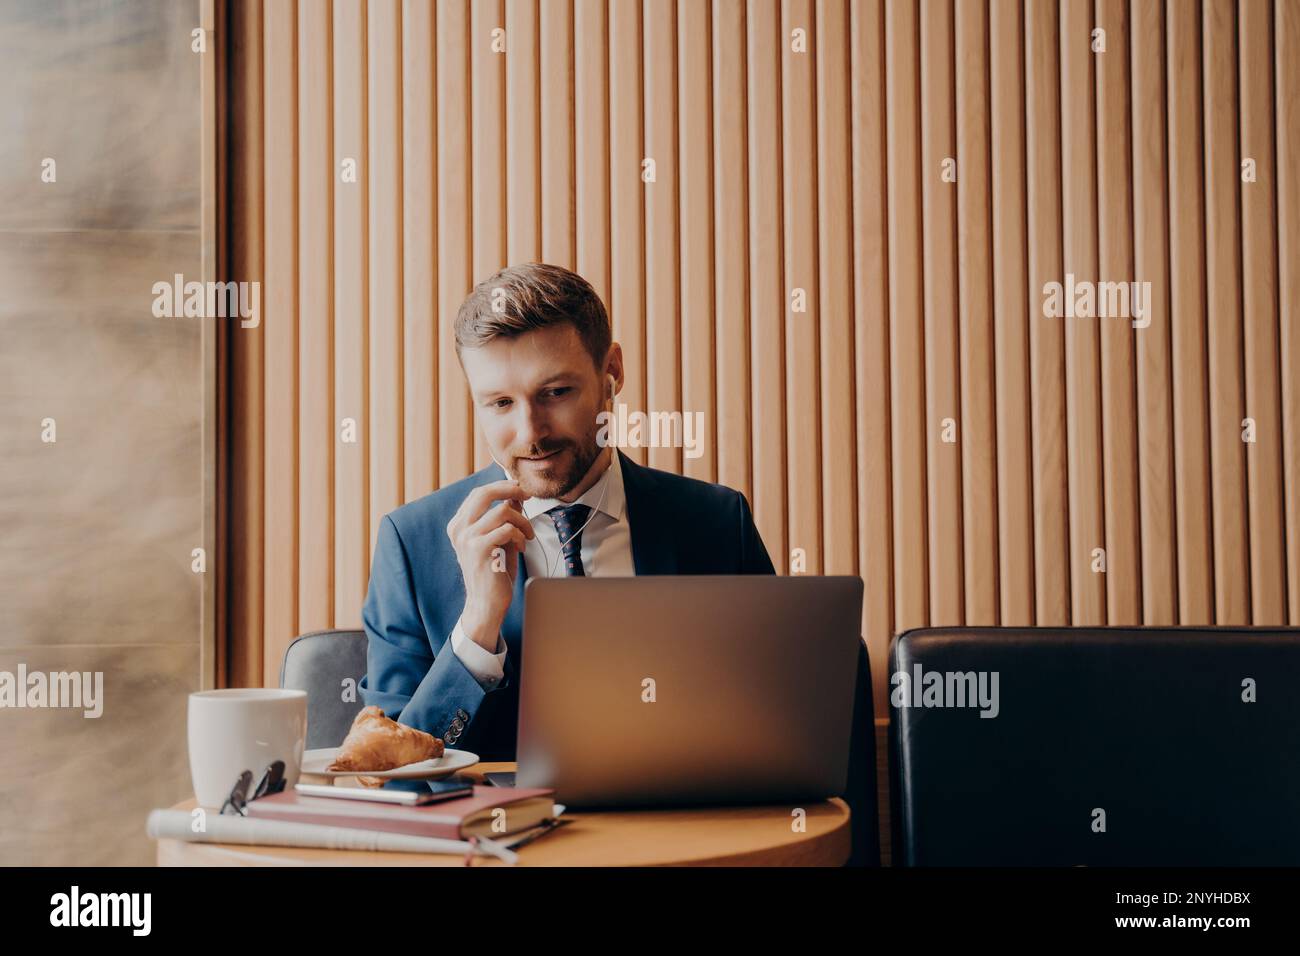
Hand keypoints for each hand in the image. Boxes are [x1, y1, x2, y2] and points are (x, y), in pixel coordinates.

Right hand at [446, 479, 534, 651]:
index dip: (502, 486)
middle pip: (484, 493)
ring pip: (502, 511)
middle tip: (527, 495)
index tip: (520, 489)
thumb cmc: (493, 572)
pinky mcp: (479, 550)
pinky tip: (522, 547)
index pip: (479, 493)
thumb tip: (515, 495)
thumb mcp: (498, 539)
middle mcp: (459, 529)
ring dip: (522, 521)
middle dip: (511, 490)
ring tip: (528, 535)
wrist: (485, 603)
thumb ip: (503, 518)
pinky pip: (507, 529)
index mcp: (459, 525)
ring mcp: (467, 539)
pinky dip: (521, 536)